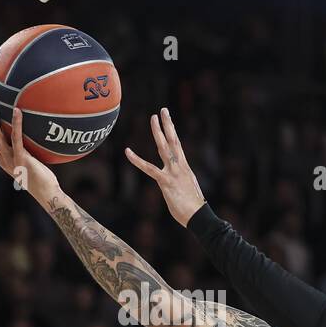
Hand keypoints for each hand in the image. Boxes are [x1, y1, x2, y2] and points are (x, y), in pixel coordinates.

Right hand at [0, 100, 59, 200]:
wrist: (47, 193)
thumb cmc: (42, 177)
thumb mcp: (30, 160)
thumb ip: (25, 148)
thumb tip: (31, 132)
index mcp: (2, 159)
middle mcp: (3, 160)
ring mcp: (10, 160)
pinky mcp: (21, 160)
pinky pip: (16, 139)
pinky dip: (16, 123)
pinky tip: (17, 111)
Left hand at [124, 108, 206, 226]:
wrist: (198, 216)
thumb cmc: (193, 207)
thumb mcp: (187, 190)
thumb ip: (180, 182)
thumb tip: (177, 183)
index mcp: (184, 167)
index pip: (177, 145)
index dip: (172, 131)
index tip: (168, 119)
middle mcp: (180, 166)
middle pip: (173, 140)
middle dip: (168, 124)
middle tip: (163, 110)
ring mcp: (173, 172)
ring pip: (164, 147)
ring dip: (158, 132)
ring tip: (153, 118)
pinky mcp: (166, 182)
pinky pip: (149, 168)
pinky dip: (137, 160)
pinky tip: (128, 152)